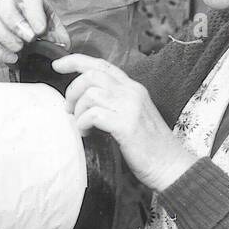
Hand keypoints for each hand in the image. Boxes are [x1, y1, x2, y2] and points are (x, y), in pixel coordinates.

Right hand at [0, 0, 69, 64]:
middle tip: (27, 39)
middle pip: (3, 2)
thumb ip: (57, 40)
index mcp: (35, 7)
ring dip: (2, 34)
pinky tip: (12, 58)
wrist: (41, 62)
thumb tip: (50, 41)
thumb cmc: (50, 48)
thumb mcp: (60, 43)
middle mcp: (15, 10)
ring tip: (18, 49)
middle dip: (13, 21)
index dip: (34, 14)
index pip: (31, 0)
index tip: (40, 31)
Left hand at [53, 53, 197, 191]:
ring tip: (81, 126)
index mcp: (133, 88)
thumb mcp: (131, 116)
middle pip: (91, 75)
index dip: (76, 61)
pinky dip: (83, 123)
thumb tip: (82, 102)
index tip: (57, 65)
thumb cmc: (149, 147)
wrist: (171, 167)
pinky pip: (94, 114)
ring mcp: (131, 107)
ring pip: (90, 94)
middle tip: (68, 109)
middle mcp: (132, 92)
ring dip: (78, 110)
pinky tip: (87, 133)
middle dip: (72, 90)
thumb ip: (112, 104)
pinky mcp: (127, 125)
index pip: (101, 64)